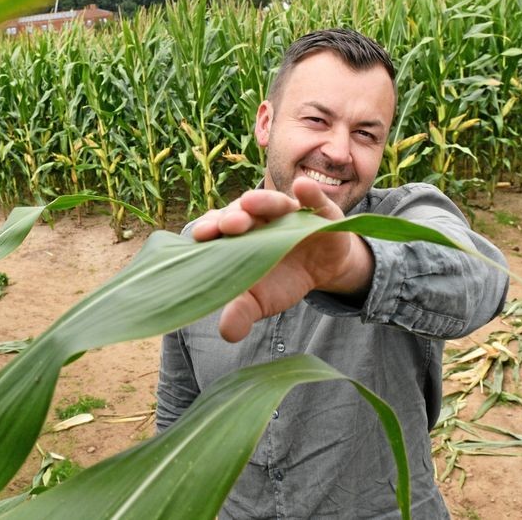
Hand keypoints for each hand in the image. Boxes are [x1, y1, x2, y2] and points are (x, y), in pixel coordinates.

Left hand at [191, 177, 373, 342]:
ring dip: (263, 200)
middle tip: (228, 224)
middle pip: (242, 211)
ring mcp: (290, 212)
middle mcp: (260, 218)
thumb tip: (228, 333)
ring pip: (274, 203)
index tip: (201, 236)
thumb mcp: (262, 299)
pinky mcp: (320, 212)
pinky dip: (309, 193)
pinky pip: (314, 200)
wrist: (320, 268)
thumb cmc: (281, 279)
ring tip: (252, 201)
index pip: (219, 227)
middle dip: (234, 216)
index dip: (210, 229)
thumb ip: (242, 311)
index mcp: (238, 236)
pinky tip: (302, 188)